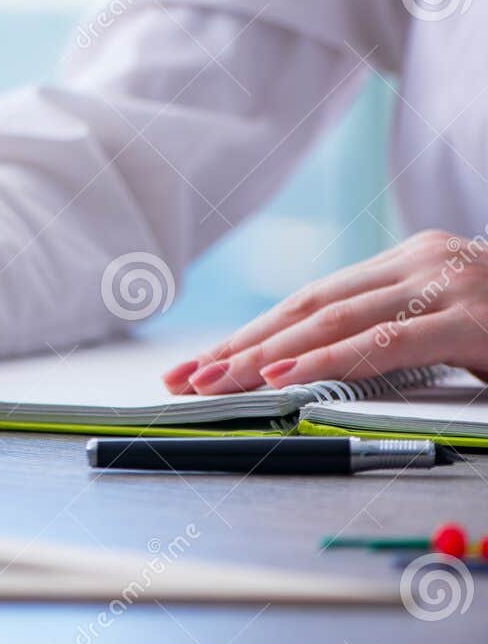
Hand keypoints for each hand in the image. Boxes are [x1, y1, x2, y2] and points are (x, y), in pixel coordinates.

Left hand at [162, 229, 487, 394]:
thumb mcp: (455, 333)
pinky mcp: (472, 316)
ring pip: (332, 318)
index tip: (199, 362)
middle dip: (239, 345)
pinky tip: (283, 377)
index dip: (249, 333)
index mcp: (411, 263)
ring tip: (216, 382)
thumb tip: (312, 374)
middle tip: (185, 378)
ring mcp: (447, 283)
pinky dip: (328, 358)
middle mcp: (421, 262)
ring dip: (265, 354)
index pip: (310, 299)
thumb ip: (396, 341)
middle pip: (306, 306)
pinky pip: (386, 340)